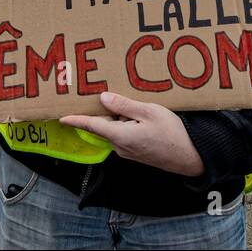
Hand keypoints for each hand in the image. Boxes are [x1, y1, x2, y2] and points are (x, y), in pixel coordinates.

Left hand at [60, 92, 204, 176]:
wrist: (190, 157)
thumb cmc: (172, 133)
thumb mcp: (149, 112)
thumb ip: (124, 105)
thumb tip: (103, 98)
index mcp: (120, 136)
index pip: (92, 126)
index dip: (76, 120)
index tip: (61, 117)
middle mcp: (120, 146)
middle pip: (104, 125)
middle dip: (102, 111)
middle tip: (99, 93)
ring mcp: (128, 151)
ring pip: (115, 129)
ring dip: (118, 117)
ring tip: (127, 101)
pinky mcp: (136, 152)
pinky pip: (124, 134)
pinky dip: (126, 123)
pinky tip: (139, 114)